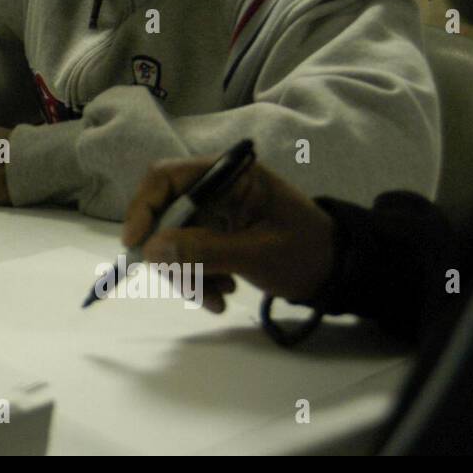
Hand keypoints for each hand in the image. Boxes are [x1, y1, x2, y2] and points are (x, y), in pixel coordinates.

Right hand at [121, 157, 336, 313]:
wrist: (337, 272)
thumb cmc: (306, 253)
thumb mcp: (256, 253)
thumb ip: (203, 249)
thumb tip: (150, 250)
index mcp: (228, 174)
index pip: (166, 177)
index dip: (143, 207)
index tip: (135, 244)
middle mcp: (214, 186)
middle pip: (164, 213)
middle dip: (172, 255)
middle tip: (190, 288)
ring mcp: (212, 211)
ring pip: (172, 240)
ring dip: (187, 273)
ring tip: (219, 298)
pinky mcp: (213, 233)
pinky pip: (186, 255)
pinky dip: (198, 278)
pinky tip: (223, 294)